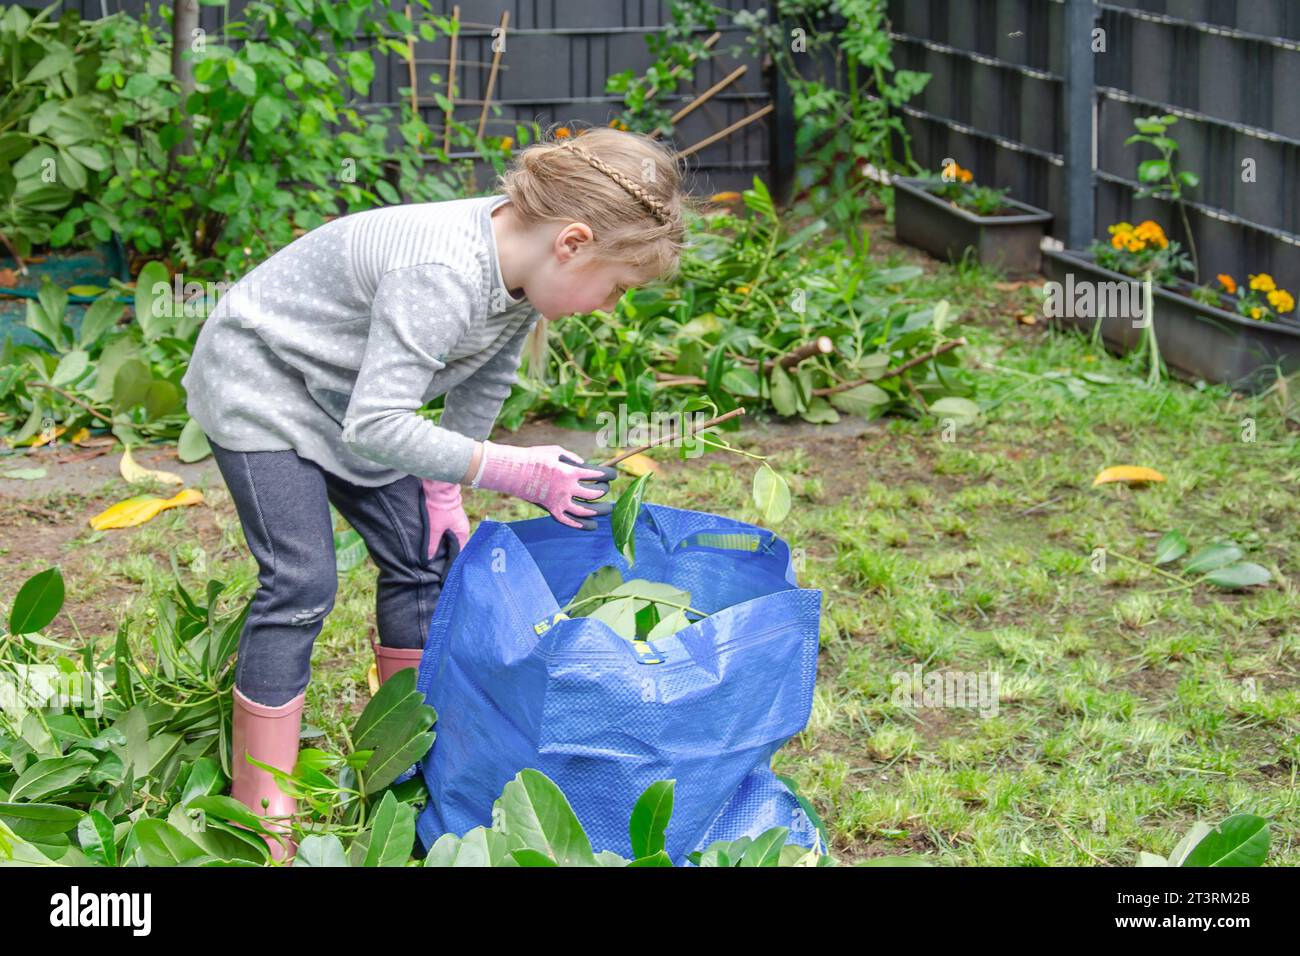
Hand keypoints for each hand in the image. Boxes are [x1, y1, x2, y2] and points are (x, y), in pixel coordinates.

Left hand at [420, 478, 470, 560]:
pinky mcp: (450, 516)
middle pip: (456, 544)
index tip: (445, 567)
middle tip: (438, 563)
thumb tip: (428, 559)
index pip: (461, 551)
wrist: (438, 487)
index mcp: (463, 532)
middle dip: (447, 552)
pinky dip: (442, 536)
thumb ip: (432, 545)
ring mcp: (457, 521)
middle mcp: (462, 527)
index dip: (453, 559)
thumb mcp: (434, 528)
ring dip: (443, 543)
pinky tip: (434, 540)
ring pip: (451, 537)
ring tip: (435, 553)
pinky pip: (447, 530)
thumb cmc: (439, 507)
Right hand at [472, 441, 617, 529]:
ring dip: (600, 511)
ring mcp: (559, 502)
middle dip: (604, 491)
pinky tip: (592, 525)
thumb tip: (586, 468)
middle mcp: (567, 488)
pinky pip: (569, 521)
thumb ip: (574, 459)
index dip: (609, 475)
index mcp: (570, 471)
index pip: (597, 475)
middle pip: (594, 494)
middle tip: (606, 488)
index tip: (613, 475)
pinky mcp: (551, 511)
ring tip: (608, 509)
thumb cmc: (534, 457)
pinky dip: (581, 525)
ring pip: (586, 511)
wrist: (512, 471)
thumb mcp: (556, 451)